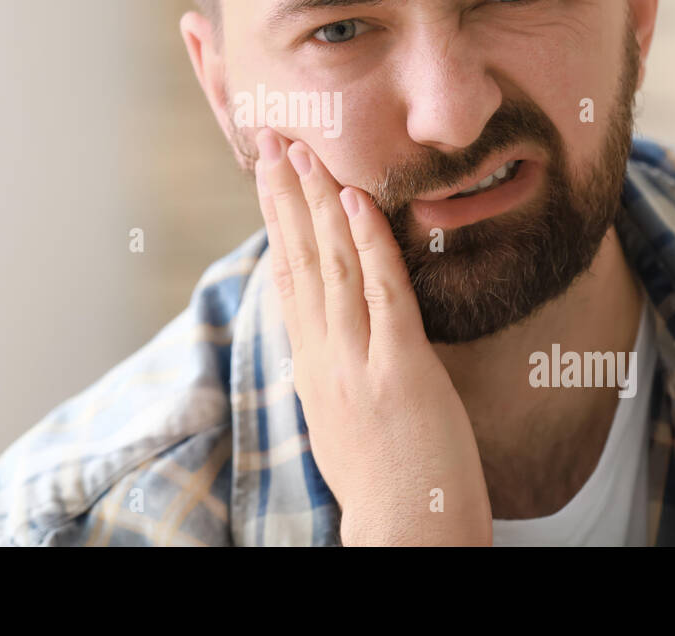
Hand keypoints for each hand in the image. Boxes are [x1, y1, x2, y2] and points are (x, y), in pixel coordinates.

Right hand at [254, 128, 492, 545]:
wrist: (405, 534)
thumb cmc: (384, 483)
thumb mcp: (340, 421)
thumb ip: (331, 370)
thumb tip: (322, 335)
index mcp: (310, 368)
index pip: (288, 279)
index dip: (277, 224)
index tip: (269, 178)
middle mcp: (323, 359)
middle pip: (299, 262)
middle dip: (285, 197)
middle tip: (274, 142)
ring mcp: (358, 363)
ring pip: (332, 267)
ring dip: (318, 205)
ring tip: (306, 153)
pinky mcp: (400, 371)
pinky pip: (382, 294)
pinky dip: (369, 244)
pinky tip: (357, 203)